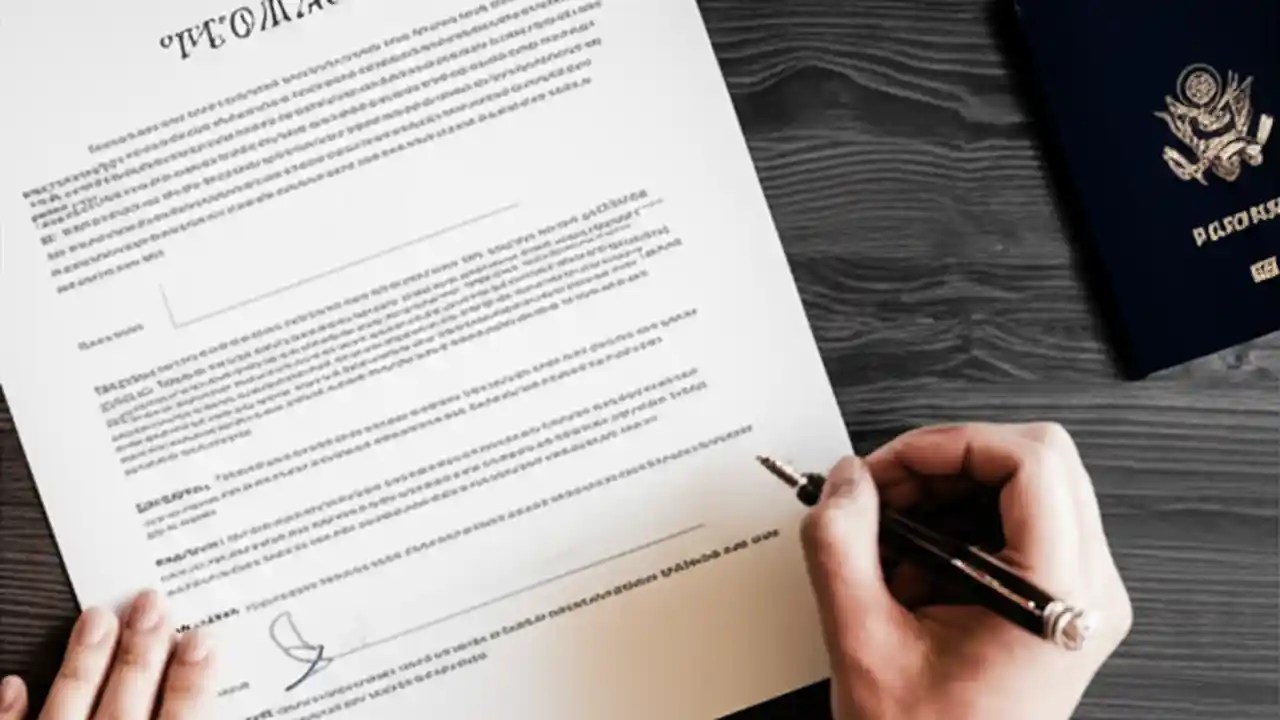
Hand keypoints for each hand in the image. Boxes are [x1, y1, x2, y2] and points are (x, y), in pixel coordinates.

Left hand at [0, 590, 215, 719]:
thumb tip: (234, 708)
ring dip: (84, 660)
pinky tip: (15, 682)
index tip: (203, 641)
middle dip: (142, 649)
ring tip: (96, 617)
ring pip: (68, 706)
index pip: (182, 719)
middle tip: (151, 604)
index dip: (194, 678)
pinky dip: (12, 710)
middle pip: (127, 703)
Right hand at [801, 423, 1132, 719]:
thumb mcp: (863, 641)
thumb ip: (840, 544)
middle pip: (1038, 458)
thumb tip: (846, 480)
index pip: (1031, 462)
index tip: (889, 464)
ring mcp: (1079, 594)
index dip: (950, 444)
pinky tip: (913, 561)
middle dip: (947, 460)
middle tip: (884, 490)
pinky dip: (959, 519)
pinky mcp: (1061, 600)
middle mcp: (1087, 591)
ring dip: (949, 490)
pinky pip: (1020, 520)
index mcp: (1059, 599)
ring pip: (1028, 482)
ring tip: (890, 535)